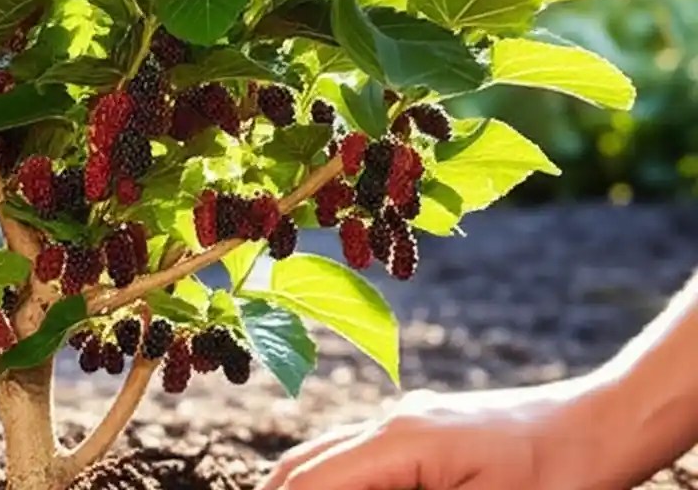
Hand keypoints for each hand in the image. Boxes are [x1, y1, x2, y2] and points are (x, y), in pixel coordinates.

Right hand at [261, 380, 639, 489]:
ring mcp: (405, 421)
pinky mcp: (422, 430)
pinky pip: (356, 456)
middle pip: (299, 467)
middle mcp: (390, 423)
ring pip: (323, 457)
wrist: (604, 424)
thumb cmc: (559, 477)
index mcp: (399, 443)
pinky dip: (334, 483)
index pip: (308, 483)